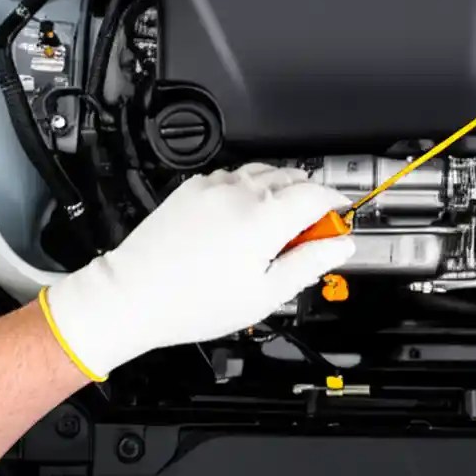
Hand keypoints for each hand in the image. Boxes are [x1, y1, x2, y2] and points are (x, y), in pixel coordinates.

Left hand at [43, 164, 355, 379]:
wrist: (133, 295)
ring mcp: (214, 186)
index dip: (337, 205)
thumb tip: (342, 246)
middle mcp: (240, 192)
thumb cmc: (194, 302)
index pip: (318, 194)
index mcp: (264, 218)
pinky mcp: (194, 188)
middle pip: (294, 178)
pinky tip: (246, 216)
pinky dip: (251, 188)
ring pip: (264, 172)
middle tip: (311, 233)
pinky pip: (235, 176)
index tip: (341, 220)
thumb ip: (309, 264)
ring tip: (278, 225)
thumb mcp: (265, 294)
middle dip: (311, 198)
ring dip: (282, 190)